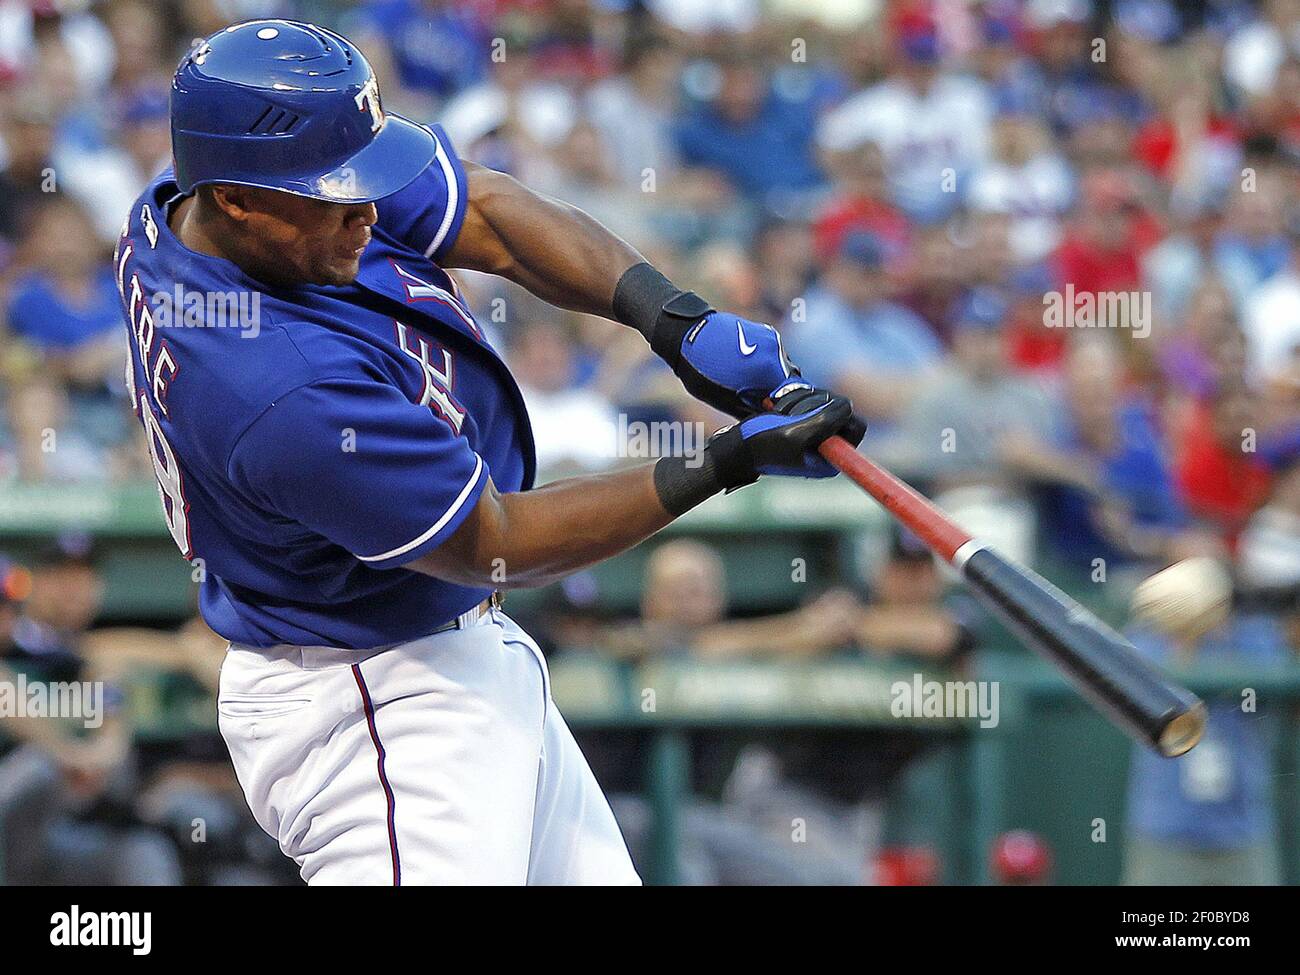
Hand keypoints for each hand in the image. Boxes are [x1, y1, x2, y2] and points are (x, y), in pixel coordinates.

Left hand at [674, 311, 797, 418]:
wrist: (687, 333)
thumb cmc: (701, 369)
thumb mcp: (726, 400)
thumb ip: (752, 410)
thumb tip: (766, 419)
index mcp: (768, 369)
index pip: (790, 395)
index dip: (778, 405)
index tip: (764, 409)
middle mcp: (775, 351)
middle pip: (787, 380)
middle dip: (774, 390)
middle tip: (752, 397)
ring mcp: (771, 338)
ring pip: (781, 365)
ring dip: (769, 375)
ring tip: (746, 380)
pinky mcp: (765, 331)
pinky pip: (773, 353)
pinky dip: (765, 362)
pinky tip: (745, 366)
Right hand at [706, 380, 863, 484]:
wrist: (734, 447)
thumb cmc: (762, 444)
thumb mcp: (798, 433)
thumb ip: (827, 419)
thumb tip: (848, 405)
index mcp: (831, 458)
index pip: (856, 426)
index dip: (838, 413)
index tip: (813, 414)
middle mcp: (826, 447)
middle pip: (839, 410)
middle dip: (814, 405)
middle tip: (789, 415)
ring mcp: (813, 434)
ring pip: (822, 402)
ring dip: (799, 402)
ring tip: (778, 413)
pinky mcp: (800, 423)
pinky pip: (806, 401)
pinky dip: (791, 399)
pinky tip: (775, 407)